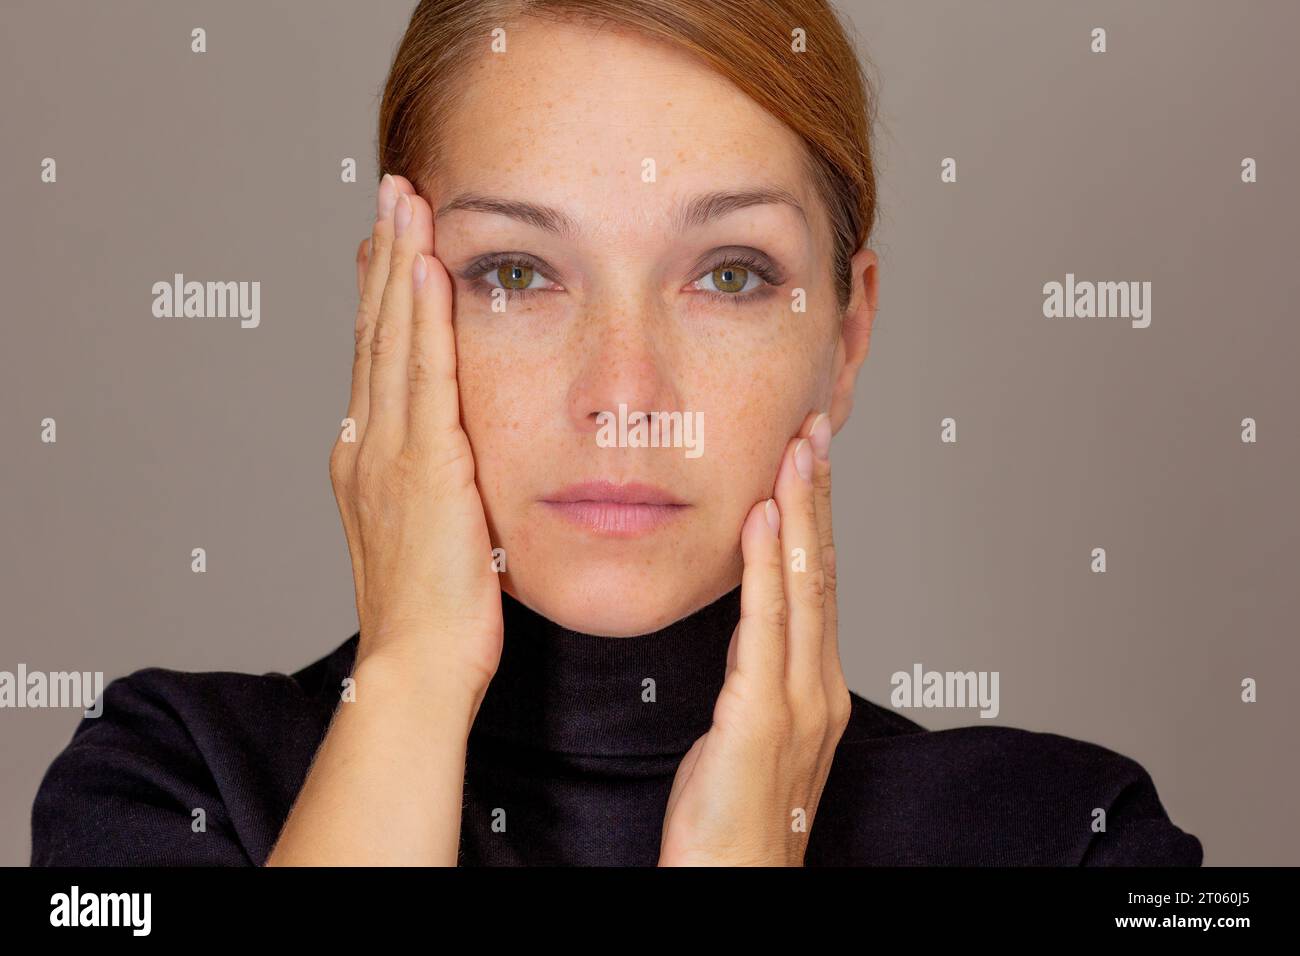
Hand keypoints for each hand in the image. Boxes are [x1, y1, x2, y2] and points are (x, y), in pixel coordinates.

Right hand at [329, 173, 502, 698]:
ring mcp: (389, 451)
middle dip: (383, 256)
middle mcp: (367, 443)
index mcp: (366, 458)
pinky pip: (426, 374)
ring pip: (393, 338)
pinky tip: (427, 266)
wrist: (417, 663)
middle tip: (390, 194)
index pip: (374, 357)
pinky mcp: (426, 464)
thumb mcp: (424, 533)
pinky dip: (424, 316)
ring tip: (404, 200)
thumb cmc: (432, 614)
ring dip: (399, 263)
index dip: (378, 295)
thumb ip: (431, 483)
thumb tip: (451, 454)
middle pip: (375, 331)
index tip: (386, 244)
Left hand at [658, 411, 849, 865]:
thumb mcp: (743, 732)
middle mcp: (817, 686)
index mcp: (813, 686)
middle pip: (820, 572)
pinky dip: (765, 568)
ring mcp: (797, 703)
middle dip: (816, 495)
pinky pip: (765, 629)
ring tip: (795, 450)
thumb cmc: (732, 821)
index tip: (806, 460)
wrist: (735, 886)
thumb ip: (754, 674)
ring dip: (798, 512)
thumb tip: (750, 626)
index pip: (816, 584)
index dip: (814, 518)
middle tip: (812, 428)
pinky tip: (761, 521)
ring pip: (803, 588)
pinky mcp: (761, 722)